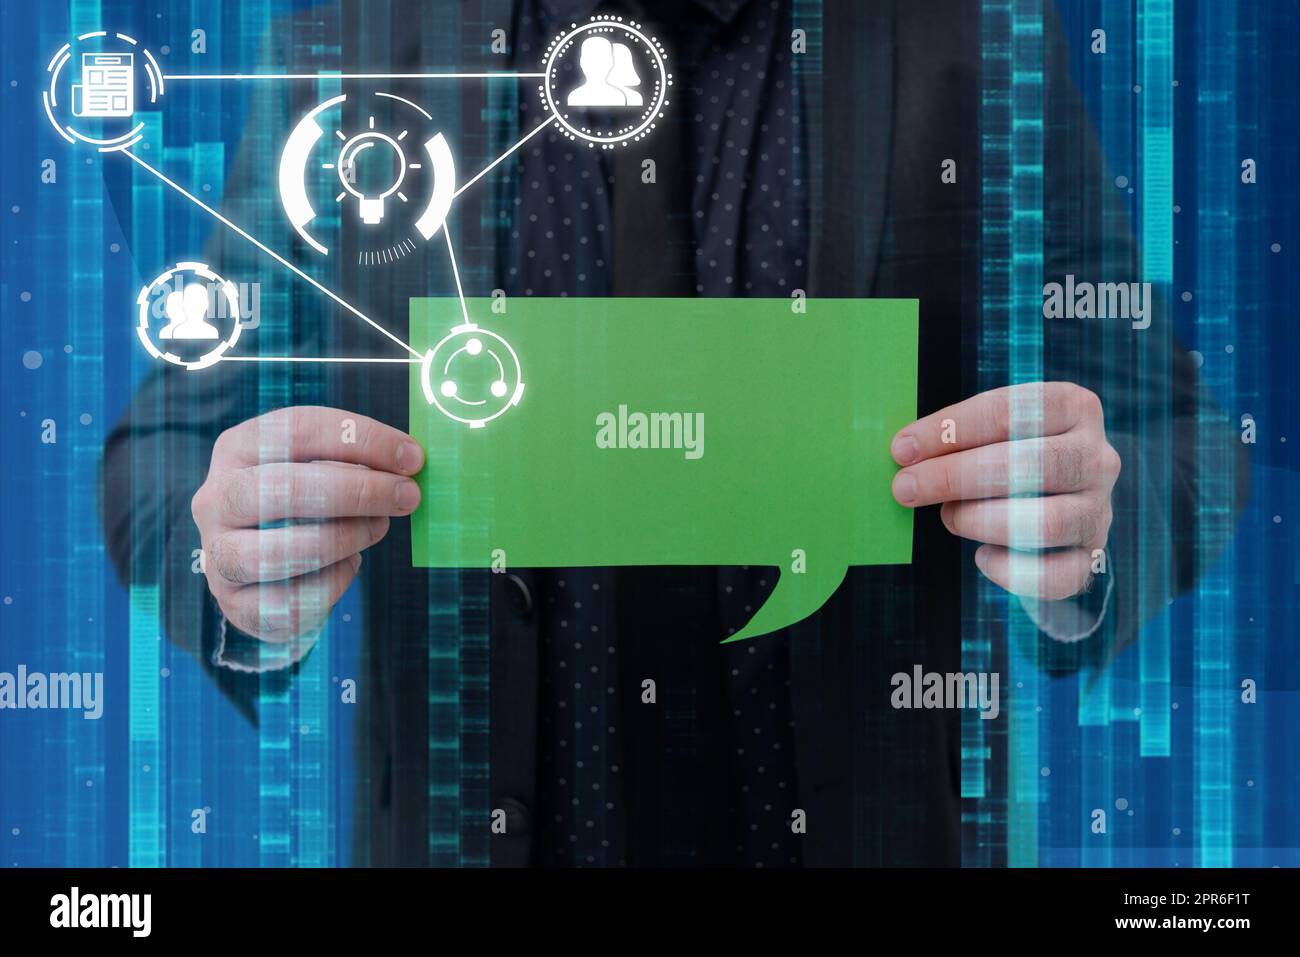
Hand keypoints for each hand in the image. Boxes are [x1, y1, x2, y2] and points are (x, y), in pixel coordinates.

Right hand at [190, 406, 423, 640]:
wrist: (264, 570)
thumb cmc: (304, 505)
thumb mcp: (322, 469)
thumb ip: (356, 462)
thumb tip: (406, 462)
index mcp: (237, 448)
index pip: (297, 430)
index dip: (361, 440)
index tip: (411, 457)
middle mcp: (216, 498)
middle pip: (285, 488)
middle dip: (359, 492)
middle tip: (408, 496)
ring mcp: (218, 554)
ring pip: (283, 550)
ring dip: (347, 538)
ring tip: (378, 528)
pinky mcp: (234, 604)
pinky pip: (292, 599)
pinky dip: (334, 581)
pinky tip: (350, 565)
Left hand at [889, 382, 1120, 600]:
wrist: (1057, 495)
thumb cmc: (1008, 451)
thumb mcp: (990, 429)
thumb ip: (955, 436)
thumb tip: (905, 454)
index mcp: (1073, 407)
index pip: (1008, 411)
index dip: (950, 430)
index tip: (902, 449)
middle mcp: (1097, 456)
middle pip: (1029, 465)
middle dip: (954, 477)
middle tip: (906, 488)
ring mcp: (1100, 509)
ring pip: (1046, 522)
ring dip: (980, 521)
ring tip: (949, 516)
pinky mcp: (1092, 555)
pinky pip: (1057, 576)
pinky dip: (1012, 571)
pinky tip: (982, 557)